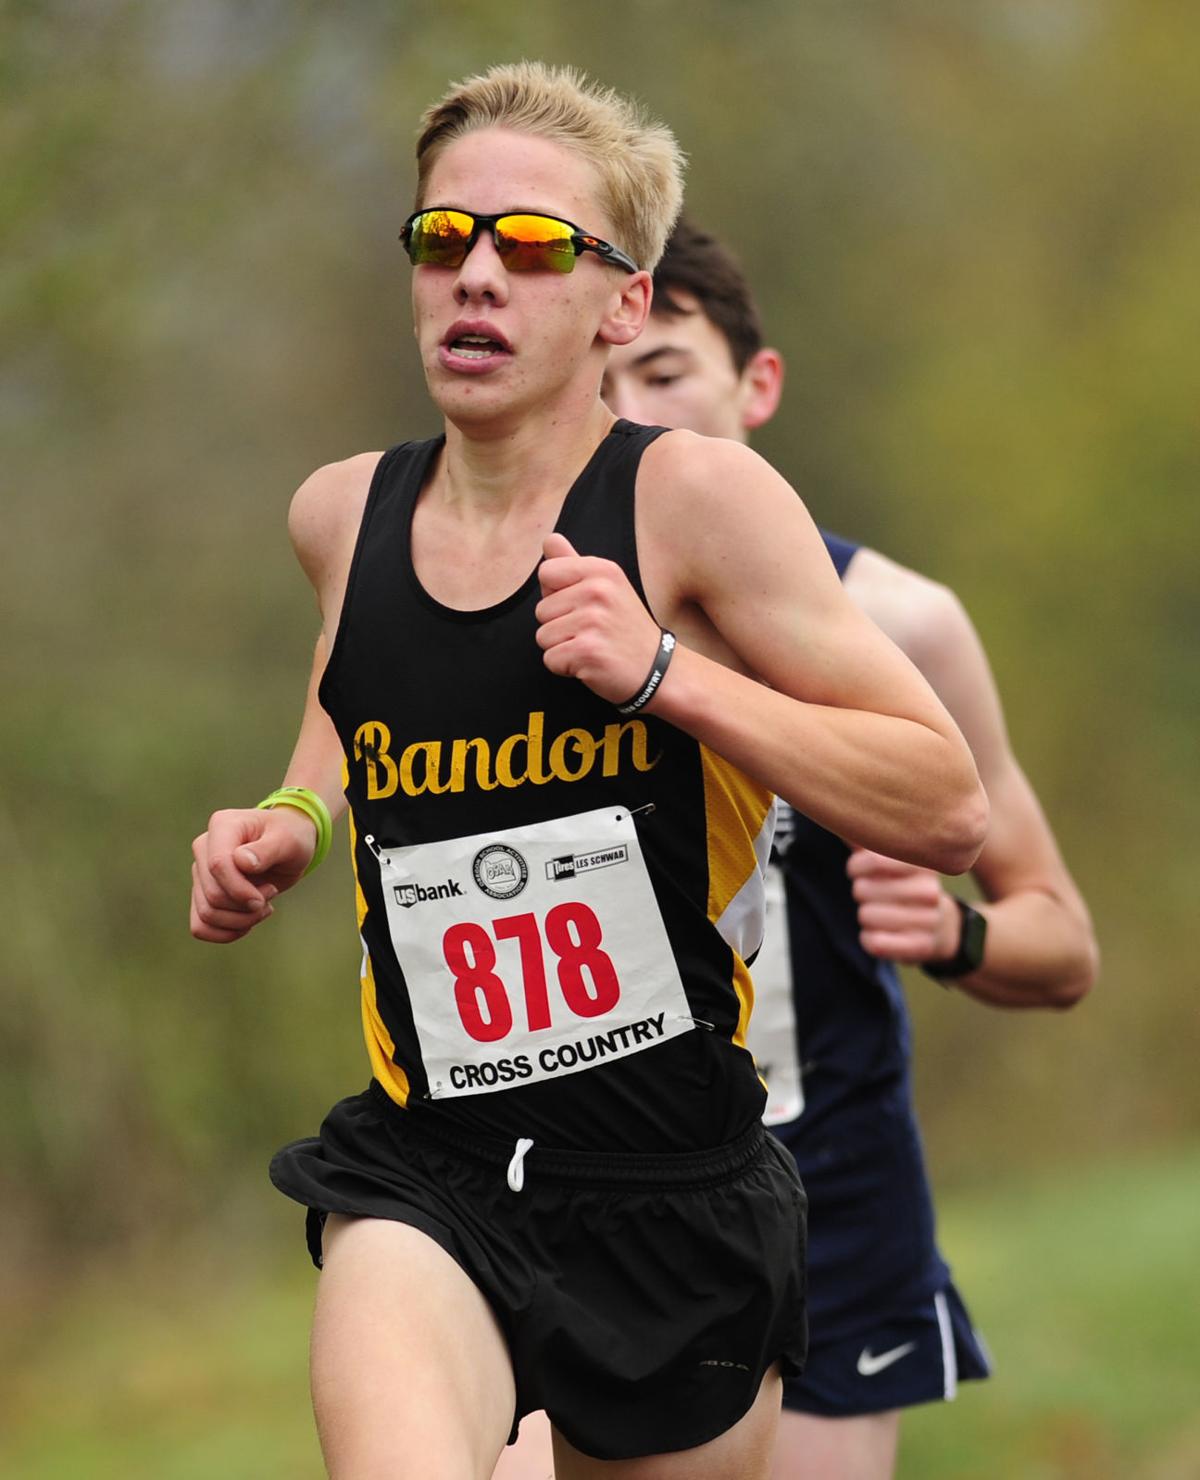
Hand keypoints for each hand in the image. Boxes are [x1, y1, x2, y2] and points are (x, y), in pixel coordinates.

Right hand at [190, 805, 315, 942]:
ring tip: (263, 907)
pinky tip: (248, 922)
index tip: (271, 891)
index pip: (218, 865)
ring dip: (240, 921)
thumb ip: (267, 849)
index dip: (242, 889)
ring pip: (206, 915)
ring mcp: (199, 871)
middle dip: (247, 907)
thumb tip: (241, 861)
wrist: (288, 846)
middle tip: (271, 893)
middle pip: (213, 896)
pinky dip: (226, 932)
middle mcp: (203, 847)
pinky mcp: (201, 892)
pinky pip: (200, 926)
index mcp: (222, 826)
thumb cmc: (290, 837)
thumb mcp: (289, 840)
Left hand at [535, 533, 662, 703]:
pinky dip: (566, 668)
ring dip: (562, 648)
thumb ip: (573, 563)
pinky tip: (591, 663)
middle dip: (559, 627)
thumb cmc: (625, 628)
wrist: (657, 670)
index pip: (546, 572)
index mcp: (601, 570)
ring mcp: (593, 621)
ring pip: (543, 637)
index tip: (581, 606)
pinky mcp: (587, 651)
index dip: (556, 595)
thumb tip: (549, 538)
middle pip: (541, 610)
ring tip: (592, 646)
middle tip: (592, 632)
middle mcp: (597, 591)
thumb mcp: (608, 587)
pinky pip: (550, 659)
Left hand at [846, 848, 961, 963]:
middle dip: (861, 891)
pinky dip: (870, 939)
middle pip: (862, 888)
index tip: (859, 869)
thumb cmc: (906, 884)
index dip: (856, 866)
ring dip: (866, 915)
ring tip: (881, 911)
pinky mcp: (921, 946)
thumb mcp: (893, 859)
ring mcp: (928, 920)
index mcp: (922, 863)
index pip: (873, 859)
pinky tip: (881, 933)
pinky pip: (875, 942)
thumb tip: (844, 818)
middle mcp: (929, 890)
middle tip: (874, 893)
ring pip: (866, 916)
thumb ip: (868, 840)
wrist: (943, 925)